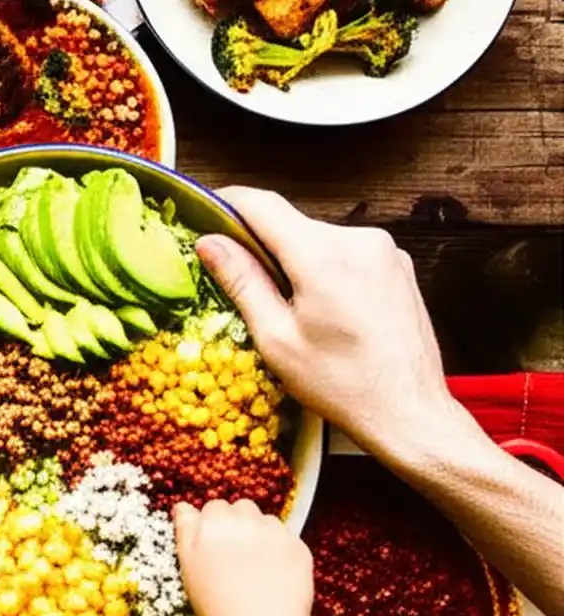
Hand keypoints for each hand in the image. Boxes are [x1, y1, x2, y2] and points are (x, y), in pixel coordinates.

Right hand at [174, 500, 313, 615]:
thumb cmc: (219, 607)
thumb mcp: (189, 569)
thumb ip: (185, 531)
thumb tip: (183, 507)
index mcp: (211, 526)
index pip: (213, 507)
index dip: (213, 526)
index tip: (216, 545)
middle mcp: (243, 522)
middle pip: (240, 508)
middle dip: (238, 524)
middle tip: (235, 555)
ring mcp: (273, 533)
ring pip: (264, 519)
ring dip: (260, 532)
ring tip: (255, 564)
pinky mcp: (297, 546)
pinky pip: (287, 535)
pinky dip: (281, 547)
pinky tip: (273, 571)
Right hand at [196, 187, 462, 454]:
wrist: (410, 412)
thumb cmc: (340, 384)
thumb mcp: (276, 338)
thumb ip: (242, 281)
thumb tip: (209, 242)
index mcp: (323, 256)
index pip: (262, 204)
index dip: (228, 203)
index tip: (206, 213)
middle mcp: (358, 240)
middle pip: (291, 223)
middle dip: (262, 244)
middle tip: (243, 281)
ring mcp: (384, 249)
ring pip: (318, 238)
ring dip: (296, 259)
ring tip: (290, 306)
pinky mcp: (398, 264)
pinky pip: (346, 252)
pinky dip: (325, 268)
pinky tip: (326, 308)